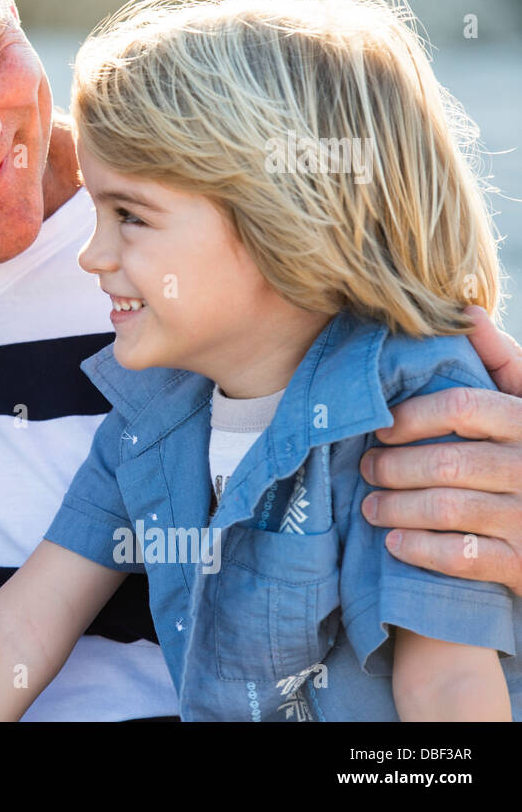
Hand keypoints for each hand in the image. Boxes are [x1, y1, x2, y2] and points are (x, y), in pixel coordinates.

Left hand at [360, 307, 521, 594]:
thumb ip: (503, 362)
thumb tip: (465, 312)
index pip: (462, 406)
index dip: (412, 417)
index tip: (381, 428)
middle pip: (445, 461)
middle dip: (393, 467)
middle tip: (366, 469)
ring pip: (445, 508)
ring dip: (395, 507)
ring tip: (370, 506)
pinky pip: (460, 557)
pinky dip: (419, 548)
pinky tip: (395, 541)